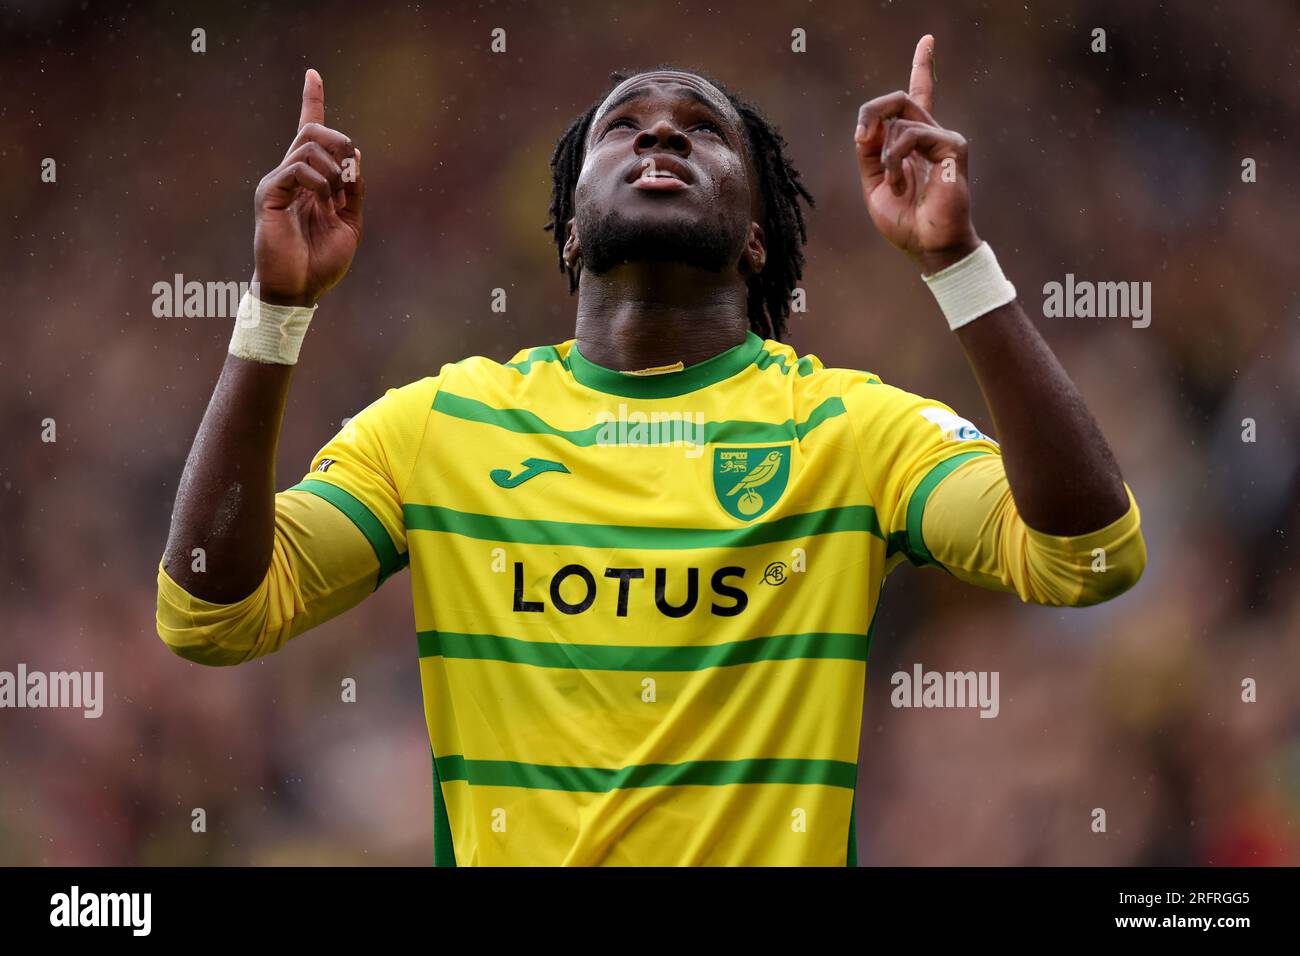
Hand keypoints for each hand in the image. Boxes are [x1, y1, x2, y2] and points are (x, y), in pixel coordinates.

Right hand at [252, 69, 363, 305]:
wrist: (299, 290)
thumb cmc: (320, 261)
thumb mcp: (350, 223)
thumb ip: (353, 190)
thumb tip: (355, 156)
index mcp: (309, 180)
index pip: (309, 132)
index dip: (312, 101)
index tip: (313, 73)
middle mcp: (290, 175)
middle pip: (311, 130)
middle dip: (338, 140)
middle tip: (351, 170)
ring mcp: (278, 182)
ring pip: (306, 146)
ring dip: (333, 168)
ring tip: (337, 199)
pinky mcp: (269, 194)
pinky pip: (297, 169)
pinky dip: (319, 181)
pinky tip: (324, 202)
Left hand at [854, 36, 979, 273]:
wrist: (928, 246)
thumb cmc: (905, 221)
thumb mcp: (874, 184)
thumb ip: (869, 153)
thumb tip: (866, 127)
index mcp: (914, 143)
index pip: (918, 96)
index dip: (923, 67)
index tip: (928, 39)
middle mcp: (931, 135)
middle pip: (899, 98)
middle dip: (871, 111)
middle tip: (861, 139)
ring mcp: (944, 138)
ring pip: (901, 119)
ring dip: (885, 155)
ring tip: (895, 184)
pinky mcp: (953, 146)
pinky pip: (910, 135)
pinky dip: (897, 160)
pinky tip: (902, 183)